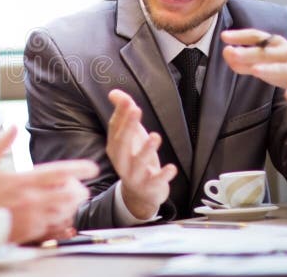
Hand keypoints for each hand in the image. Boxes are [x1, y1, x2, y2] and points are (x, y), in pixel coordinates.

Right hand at [0, 126, 97, 243]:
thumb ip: (0, 143)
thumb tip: (13, 127)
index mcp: (22, 180)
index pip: (59, 173)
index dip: (79, 169)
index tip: (92, 168)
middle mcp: (29, 200)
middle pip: (67, 196)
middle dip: (78, 192)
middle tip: (80, 189)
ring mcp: (29, 218)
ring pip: (62, 213)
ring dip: (69, 207)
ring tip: (69, 203)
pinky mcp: (25, 233)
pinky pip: (50, 228)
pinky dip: (56, 223)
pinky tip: (54, 218)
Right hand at [106, 90, 176, 219]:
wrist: (140, 193)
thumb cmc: (135, 158)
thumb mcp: (131, 136)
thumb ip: (124, 114)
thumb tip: (114, 93)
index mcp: (115, 147)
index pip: (115, 129)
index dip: (121, 115)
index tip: (128, 101)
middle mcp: (121, 161)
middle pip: (121, 144)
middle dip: (128, 127)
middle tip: (136, 110)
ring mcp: (135, 175)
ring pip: (138, 163)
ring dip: (146, 149)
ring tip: (155, 136)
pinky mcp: (150, 186)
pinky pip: (155, 181)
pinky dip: (163, 175)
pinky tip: (171, 167)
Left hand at [221, 29, 286, 117]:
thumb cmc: (286, 69)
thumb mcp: (265, 63)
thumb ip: (244, 61)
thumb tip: (225, 52)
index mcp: (275, 45)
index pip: (257, 36)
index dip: (240, 36)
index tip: (224, 36)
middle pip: (266, 52)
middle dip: (250, 52)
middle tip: (234, 53)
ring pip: (282, 68)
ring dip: (270, 68)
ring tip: (256, 70)